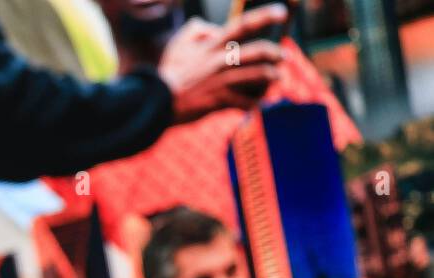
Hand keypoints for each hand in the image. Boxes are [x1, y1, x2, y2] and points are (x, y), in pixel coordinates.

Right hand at [158, 5, 287, 124]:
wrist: (157, 101)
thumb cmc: (168, 72)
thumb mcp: (178, 43)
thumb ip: (196, 30)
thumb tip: (213, 28)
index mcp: (212, 45)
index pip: (243, 25)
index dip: (264, 16)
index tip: (281, 11)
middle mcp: (221, 61)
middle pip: (258, 51)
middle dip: (276, 53)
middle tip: (283, 56)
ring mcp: (222, 81)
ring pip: (258, 75)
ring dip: (272, 77)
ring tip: (277, 78)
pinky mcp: (220, 100)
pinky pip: (246, 102)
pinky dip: (255, 103)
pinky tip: (258, 104)